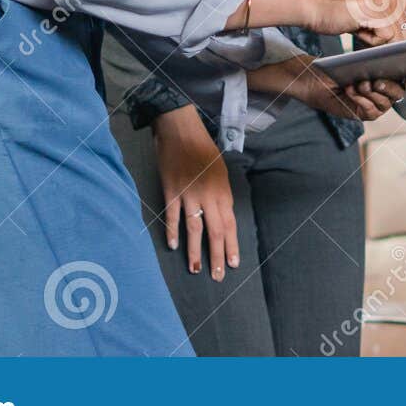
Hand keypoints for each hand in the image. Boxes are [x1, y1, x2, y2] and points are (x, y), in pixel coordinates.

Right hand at [152, 106, 238, 279]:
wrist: (181, 130)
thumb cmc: (203, 149)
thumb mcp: (220, 171)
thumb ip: (221, 196)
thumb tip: (222, 218)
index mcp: (223, 191)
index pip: (230, 225)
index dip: (232, 245)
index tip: (234, 263)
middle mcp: (209, 195)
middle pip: (215, 231)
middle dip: (218, 256)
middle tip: (218, 276)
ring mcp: (189, 194)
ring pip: (194, 229)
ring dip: (195, 252)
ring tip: (196, 270)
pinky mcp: (171, 191)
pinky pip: (172, 216)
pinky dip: (172, 232)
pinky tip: (173, 246)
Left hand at [245, 54, 405, 119]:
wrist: (315, 76)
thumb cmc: (339, 62)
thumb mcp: (363, 53)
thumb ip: (383, 51)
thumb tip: (399, 45)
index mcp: (394, 72)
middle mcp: (389, 88)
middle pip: (404, 91)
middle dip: (393, 86)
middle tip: (380, 79)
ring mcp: (378, 102)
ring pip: (388, 101)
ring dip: (374, 92)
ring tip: (361, 82)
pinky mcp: (365, 112)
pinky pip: (373, 111)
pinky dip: (363, 101)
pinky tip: (353, 90)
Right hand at [306, 0, 405, 44]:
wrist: (316, 8)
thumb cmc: (344, 18)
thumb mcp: (373, 28)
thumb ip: (392, 36)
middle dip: (402, 49)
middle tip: (386, 47)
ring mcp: (388, 2)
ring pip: (397, 39)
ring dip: (380, 44)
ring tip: (363, 27)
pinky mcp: (378, 11)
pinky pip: (384, 38)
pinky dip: (371, 39)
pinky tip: (358, 25)